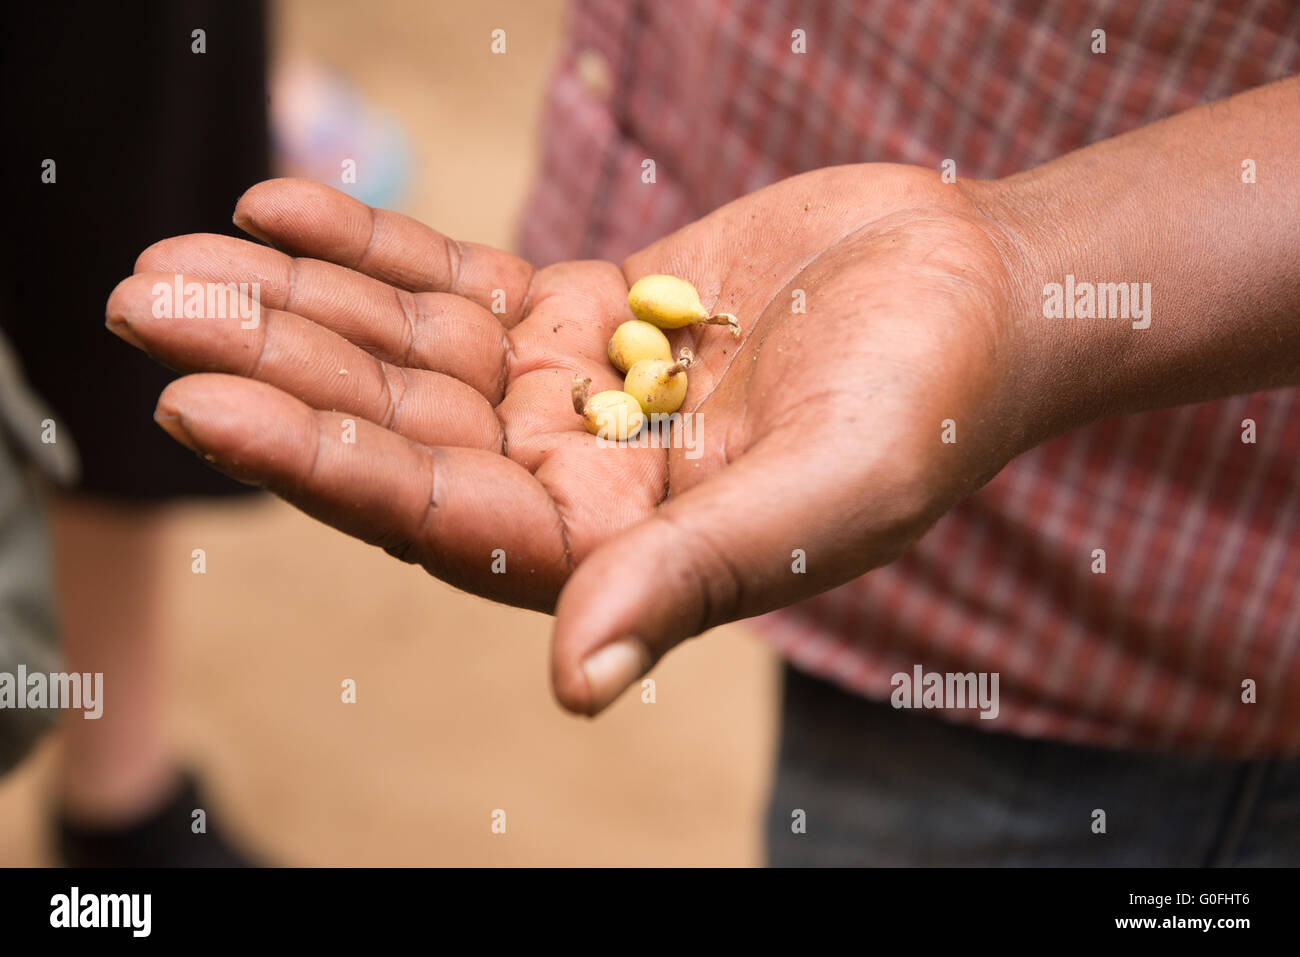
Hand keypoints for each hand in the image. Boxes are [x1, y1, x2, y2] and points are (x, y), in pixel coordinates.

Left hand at [106, 166, 1035, 713]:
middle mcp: (573, 484)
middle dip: (275, 367)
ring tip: (177, 254)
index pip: (442, 517)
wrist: (975, 292)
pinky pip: (457, 288)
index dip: (322, 461)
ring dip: (297, 304)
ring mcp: (569, 396)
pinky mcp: (584, 315)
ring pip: (409, 354)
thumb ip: (695, 577)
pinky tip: (282, 211)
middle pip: (396, 430)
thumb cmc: (930, 404)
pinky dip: (375, 253)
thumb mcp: (825, 497)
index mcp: (618, 554)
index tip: (202, 400)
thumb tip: (574, 684)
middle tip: (144, 307)